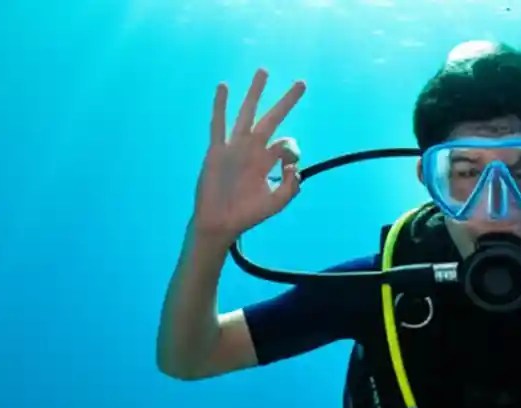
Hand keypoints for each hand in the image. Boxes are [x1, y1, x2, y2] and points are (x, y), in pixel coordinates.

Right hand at [190, 68, 305, 246]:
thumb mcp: (275, 204)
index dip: (292, 150)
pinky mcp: (217, 151)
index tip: (287, 166)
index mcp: (267, 162)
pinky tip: (224, 87)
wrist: (219, 223)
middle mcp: (253, 150)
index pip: (286, 144)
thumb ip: (290, 187)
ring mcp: (235, 148)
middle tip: (302, 83)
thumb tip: (293, 165)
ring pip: (247, 114)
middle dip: (287, 102)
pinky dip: (220, 106)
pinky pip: (219, 124)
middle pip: (273, 119)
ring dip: (255, 93)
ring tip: (264, 72)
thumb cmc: (246, 215)